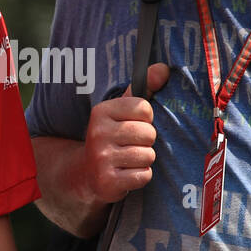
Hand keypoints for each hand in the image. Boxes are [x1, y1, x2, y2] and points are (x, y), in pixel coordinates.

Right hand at [82, 63, 170, 203]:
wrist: (87, 174)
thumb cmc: (112, 138)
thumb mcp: (122, 111)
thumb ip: (144, 89)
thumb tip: (163, 69)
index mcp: (102, 111)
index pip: (144, 108)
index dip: (145, 119)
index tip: (132, 125)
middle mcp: (98, 133)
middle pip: (148, 133)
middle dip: (146, 141)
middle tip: (130, 145)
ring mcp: (101, 158)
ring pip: (148, 156)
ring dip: (143, 160)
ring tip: (128, 160)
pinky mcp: (108, 181)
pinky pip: (143, 175)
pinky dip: (140, 176)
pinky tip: (126, 174)